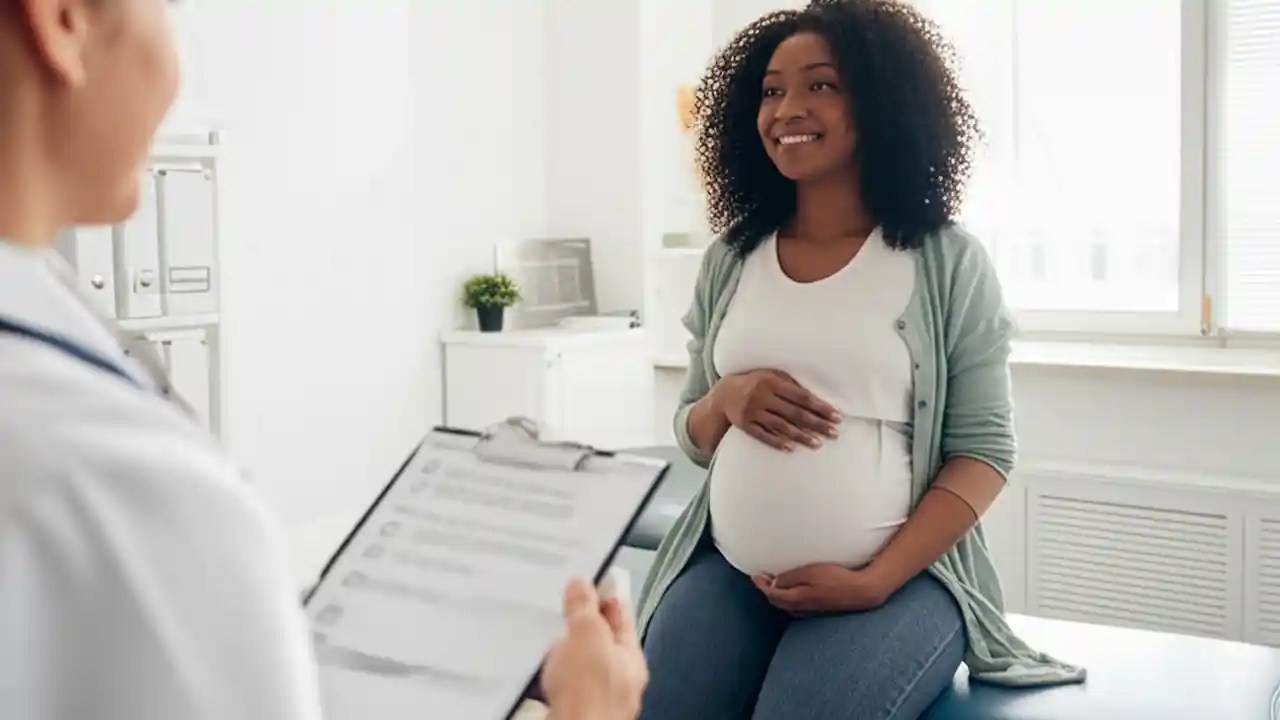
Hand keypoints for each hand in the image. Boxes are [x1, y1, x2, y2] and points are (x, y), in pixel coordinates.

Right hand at [542, 579, 647, 719]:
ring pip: (570, 662)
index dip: (602, 593)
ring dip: (555, 650)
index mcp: (629, 659)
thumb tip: (581, 586)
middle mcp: (613, 679)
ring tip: (540, 637)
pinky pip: (553, 683)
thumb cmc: (589, 699)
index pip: (619, 617)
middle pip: (593, 640)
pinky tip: (533, 668)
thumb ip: (585, 609)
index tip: (583, 576)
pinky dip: (542, 673)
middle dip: (573, 623)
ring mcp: (590, 697)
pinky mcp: (567, 709)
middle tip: (555, 605)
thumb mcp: (588, 637)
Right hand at [713, 370, 840, 451]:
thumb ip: (791, 385)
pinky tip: (791, 448)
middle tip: (834, 433)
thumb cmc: (756, 383)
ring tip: (818, 444)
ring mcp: (752, 411)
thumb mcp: (771, 376)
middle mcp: (762, 396)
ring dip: (801, 436)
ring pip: (781, 426)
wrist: (725, 394)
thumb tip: (817, 398)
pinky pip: (763, 435)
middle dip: (816, 424)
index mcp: (772, 382)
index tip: (836, 416)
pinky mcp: (744, 425)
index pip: (802, 397)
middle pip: (794, 413)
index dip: (820, 407)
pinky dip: (777, 442)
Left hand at [752, 564, 894, 615]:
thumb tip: (774, 584)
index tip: (755, 575)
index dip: (761, 585)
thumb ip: (790, 578)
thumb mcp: (810, 573)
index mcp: (796, 599)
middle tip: (761, 578)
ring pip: (786, 606)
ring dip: (776, 596)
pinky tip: (791, 592)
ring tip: (773, 583)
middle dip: (766, 591)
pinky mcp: (818, 609)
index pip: (772, 595)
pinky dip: (787, 600)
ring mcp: (810, 611)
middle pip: (777, 602)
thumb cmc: (835, 578)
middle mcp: (801, 608)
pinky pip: (796, 607)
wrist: (860, 591)